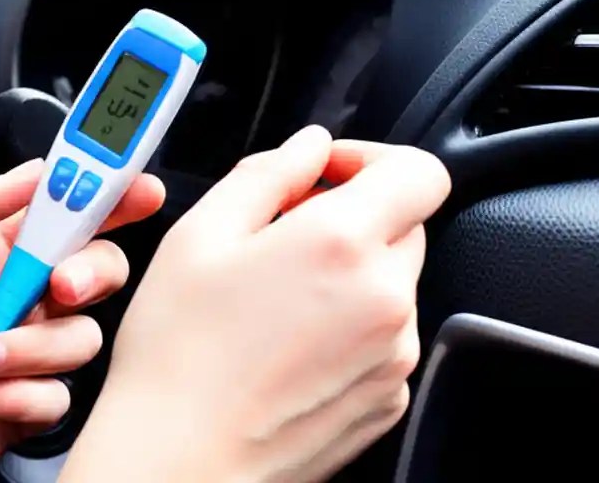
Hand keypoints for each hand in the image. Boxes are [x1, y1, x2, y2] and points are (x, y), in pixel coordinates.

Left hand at [0, 160, 164, 481]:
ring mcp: (26, 352)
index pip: (67, 211)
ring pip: (83, 336)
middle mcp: (18, 298)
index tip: (138, 189)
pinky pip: (62, 395)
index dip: (110, 195)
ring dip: (30, 349)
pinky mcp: (27, 404)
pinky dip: (20, 397)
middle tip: (58, 286)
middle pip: (98, 269)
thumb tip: (34, 171)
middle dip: (89, 273)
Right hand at [62, 127, 450, 482]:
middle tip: (283, 235)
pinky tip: (290, 342)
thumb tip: (308, 148)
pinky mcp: (388, 397)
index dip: (373, 160)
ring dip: (352, 273)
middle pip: (404, 224)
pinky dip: (351, 326)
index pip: (420, 171)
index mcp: (343, 243)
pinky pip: (386, 336)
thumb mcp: (200, 235)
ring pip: (394, 282)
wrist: (179, 463)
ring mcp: (393, 353)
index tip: (328, 174)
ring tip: (277, 300)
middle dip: (353, 216)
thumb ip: (269, 172)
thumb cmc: (178, 357)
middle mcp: (385, 297)